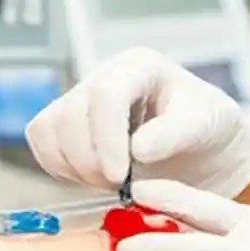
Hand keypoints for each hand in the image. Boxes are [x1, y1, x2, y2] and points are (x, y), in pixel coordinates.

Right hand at [25, 47, 249, 197]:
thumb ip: (174, 133)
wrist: (203, 148)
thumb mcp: (205, 125)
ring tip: (112, 181)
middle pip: (69, 114)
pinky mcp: (67, 123)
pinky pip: (42, 144)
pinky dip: (61, 168)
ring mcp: (81, 98)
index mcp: (140, 66)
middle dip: (89, 159)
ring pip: (46, 128)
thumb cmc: (208, 128)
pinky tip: (95, 178)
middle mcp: (104, 75)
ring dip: (73, 165)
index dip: (106, 138)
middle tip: (120, 184)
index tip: (119, 175)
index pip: (106, 94)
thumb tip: (138, 148)